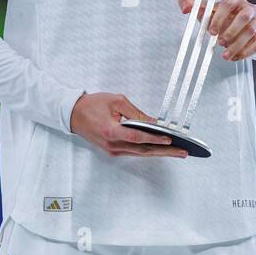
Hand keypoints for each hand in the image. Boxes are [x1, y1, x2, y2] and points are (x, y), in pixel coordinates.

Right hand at [69, 92, 188, 157]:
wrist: (73, 114)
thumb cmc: (91, 105)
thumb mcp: (116, 101)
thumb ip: (136, 112)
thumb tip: (154, 121)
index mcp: (110, 131)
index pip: (136, 137)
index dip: (154, 138)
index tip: (169, 139)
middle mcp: (112, 144)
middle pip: (143, 150)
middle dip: (165, 151)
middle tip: (182, 151)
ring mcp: (112, 150)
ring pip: (140, 153)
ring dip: (160, 152)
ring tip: (177, 151)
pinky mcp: (113, 151)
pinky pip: (134, 152)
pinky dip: (149, 150)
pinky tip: (161, 148)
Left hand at [176, 0, 255, 61]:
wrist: (242, 25)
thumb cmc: (222, 16)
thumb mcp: (208, 10)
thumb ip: (195, 6)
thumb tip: (185, 7)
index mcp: (234, 0)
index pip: (228, 4)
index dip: (219, 17)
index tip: (211, 31)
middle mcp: (248, 9)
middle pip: (244, 17)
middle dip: (231, 31)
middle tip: (219, 42)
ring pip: (250, 32)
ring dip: (237, 44)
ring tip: (225, 54)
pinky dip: (244, 53)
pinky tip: (233, 57)